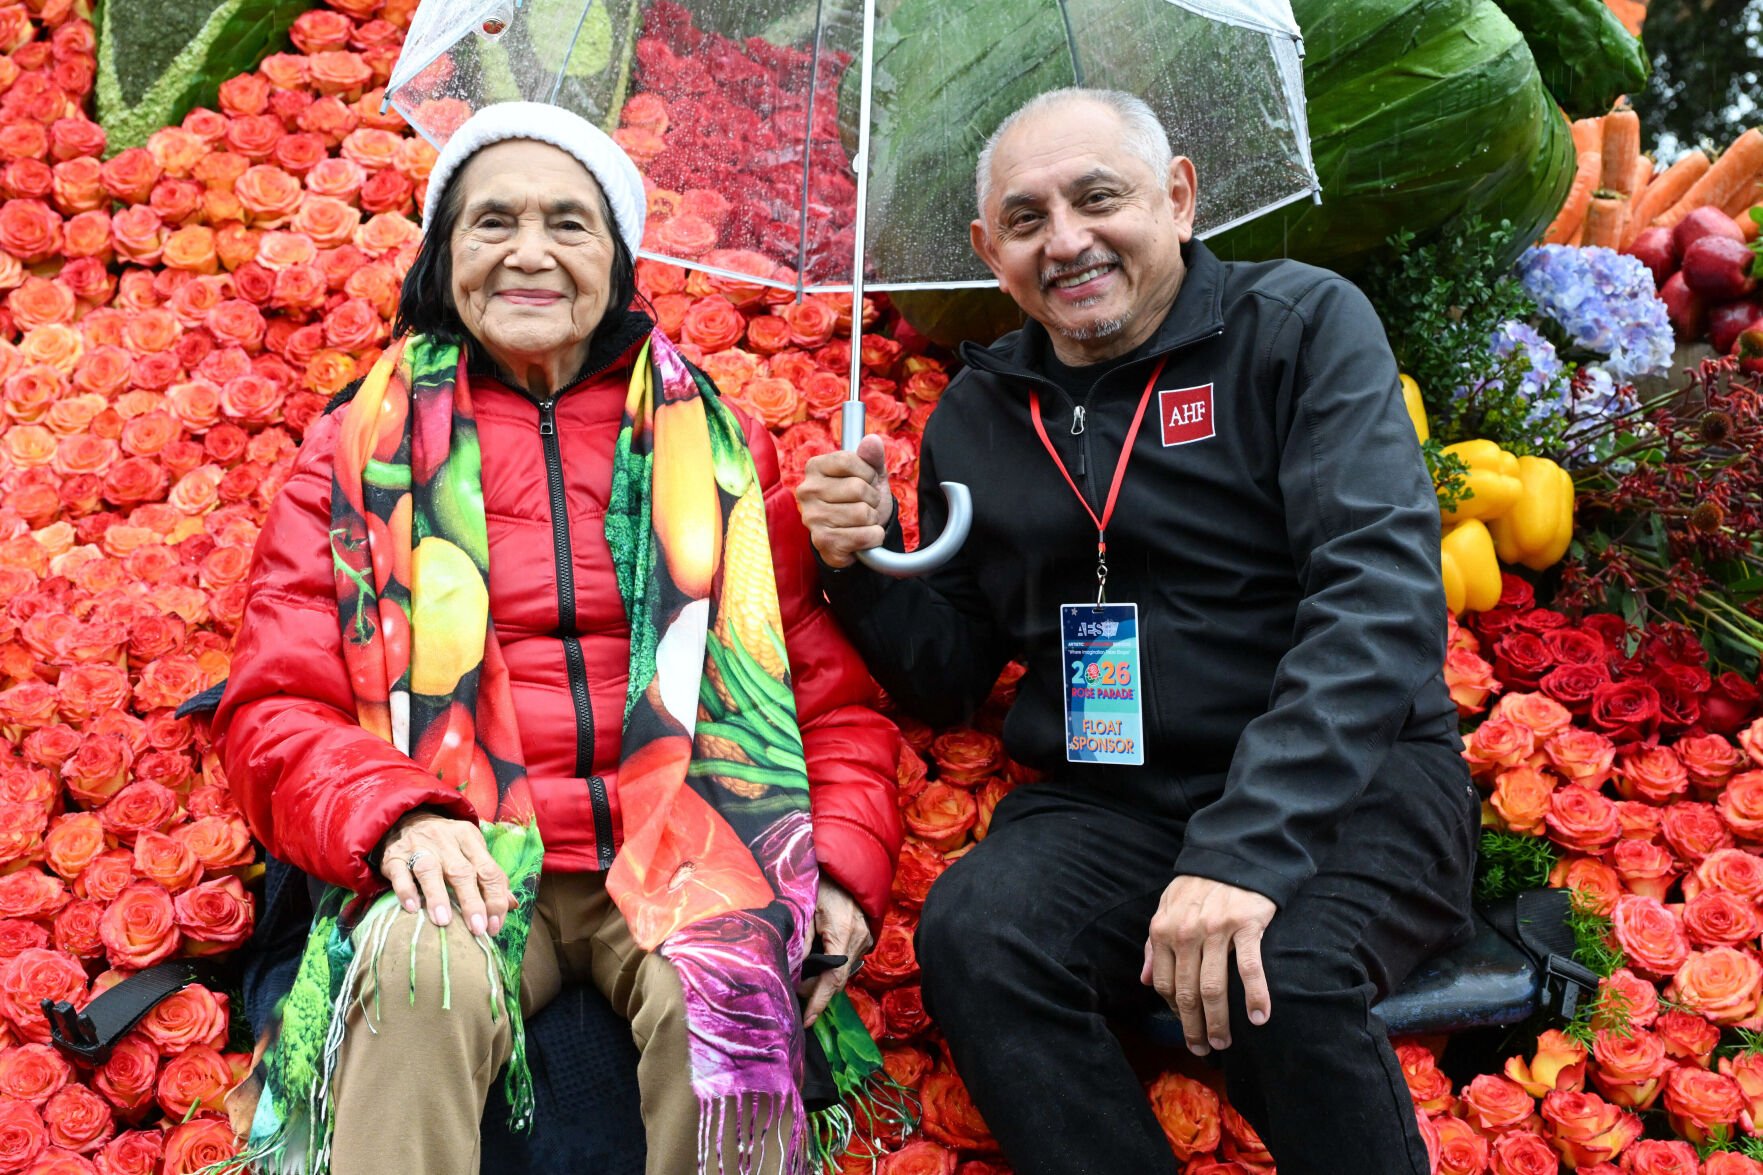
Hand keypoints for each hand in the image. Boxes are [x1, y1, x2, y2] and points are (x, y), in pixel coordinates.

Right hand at [377, 810, 510, 937]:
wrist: (405, 818)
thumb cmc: (445, 843)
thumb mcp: (470, 850)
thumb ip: (489, 877)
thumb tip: (512, 904)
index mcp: (469, 838)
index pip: (488, 870)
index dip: (495, 899)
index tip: (495, 926)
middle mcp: (445, 840)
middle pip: (462, 872)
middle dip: (472, 902)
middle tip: (478, 928)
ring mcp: (418, 846)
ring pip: (430, 870)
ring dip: (438, 896)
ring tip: (443, 921)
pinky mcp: (394, 856)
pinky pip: (400, 873)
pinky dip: (406, 890)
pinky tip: (412, 908)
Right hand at [794, 435, 894, 568]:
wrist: (858, 536)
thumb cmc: (862, 500)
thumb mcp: (870, 474)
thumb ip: (872, 456)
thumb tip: (872, 440)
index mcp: (815, 467)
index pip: (847, 460)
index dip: (867, 472)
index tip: (867, 480)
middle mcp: (807, 490)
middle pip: (857, 487)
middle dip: (873, 498)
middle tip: (866, 504)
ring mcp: (812, 517)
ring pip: (862, 513)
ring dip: (873, 519)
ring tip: (863, 521)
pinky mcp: (822, 541)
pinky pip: (863, 536)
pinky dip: (873, 537)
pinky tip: (864, 536)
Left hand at [799, 879, 872, 1026]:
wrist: (846, 867)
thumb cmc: (823, 884)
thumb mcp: (806, 909)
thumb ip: (802, 941)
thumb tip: (792, 971)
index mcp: (843, 933)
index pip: (832, 979)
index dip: (818, 1002)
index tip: (806, 1021)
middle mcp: (859, 940)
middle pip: (839, 981)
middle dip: (817, 993)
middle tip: (794, 995)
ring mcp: (865, 939)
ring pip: (844, 973)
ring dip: (824, 981)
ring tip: (802, 983)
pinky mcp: (866, 937)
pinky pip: (849, 962)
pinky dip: (833, 969)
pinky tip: (817, 968)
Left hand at [1141, 875, 1275, 1054]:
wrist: (1232, 856)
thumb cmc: (1198, 887)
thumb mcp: (1166, 908)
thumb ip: (1153, 944)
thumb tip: (1143, 980)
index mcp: (1163, 930)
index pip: (1163, 983)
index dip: (1173, 1011)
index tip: (1185, 1027)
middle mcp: (1185, 932)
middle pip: (1187, 992)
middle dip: (1193, 1026)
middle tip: (1203, 1049)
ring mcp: (1215, 930)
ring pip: (1214, 987)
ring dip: (1219, 1022)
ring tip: (1224, 1043)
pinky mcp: (1245, 925)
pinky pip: (1248, 968)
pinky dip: (1254, 996)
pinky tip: (1258, 1018)